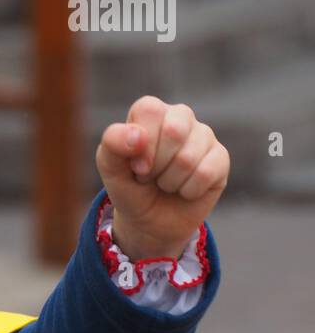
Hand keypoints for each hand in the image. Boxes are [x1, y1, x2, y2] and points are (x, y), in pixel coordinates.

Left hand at [95, 96, 228, 262]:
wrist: (151, 222)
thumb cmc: (131, 189)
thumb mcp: (111, 171)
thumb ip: (112, 146)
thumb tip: (137, 135)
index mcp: (151, 112)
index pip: (149, 109)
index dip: (141, 144)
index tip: (136, 167)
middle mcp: (180, 116)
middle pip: (174, 130)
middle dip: (156, 166)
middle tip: (150, 176)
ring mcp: (204, 135)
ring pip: (188, 157)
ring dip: (170, 182)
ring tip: (165, 183)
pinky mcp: (220, 158)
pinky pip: (205, 173)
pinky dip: (188, 191)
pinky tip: (184, 190)